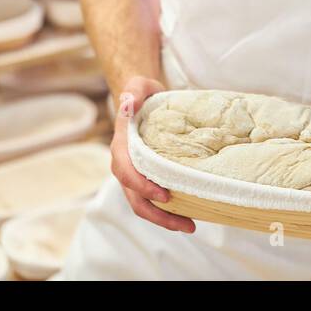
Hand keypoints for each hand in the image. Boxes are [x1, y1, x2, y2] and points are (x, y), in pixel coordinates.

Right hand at [109, 76, 195, 233]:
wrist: (140, 102)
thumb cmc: (141, 93)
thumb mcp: (138, 85)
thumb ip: (134, 90)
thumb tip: (129, 102)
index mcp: (121, 146)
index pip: (126, 172)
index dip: (142, 186)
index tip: (164, 195)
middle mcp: (123, 165)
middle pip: (135, 198)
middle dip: (157, 215)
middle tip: (186, 223)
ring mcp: (134, 175)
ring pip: (143, 205)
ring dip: (164, 220)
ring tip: (190, 226)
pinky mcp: (146, 179)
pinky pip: (152, 201)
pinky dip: (168, 212)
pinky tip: (189, 214)